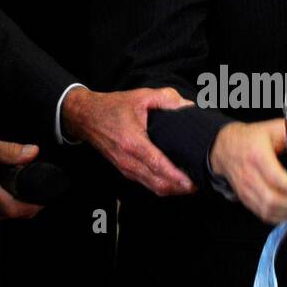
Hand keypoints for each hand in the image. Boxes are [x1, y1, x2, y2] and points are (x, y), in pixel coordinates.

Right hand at [0, 137, 42, 221]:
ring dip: (12, 205)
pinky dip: (1, 206)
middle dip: (26, 204)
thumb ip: (9, 151)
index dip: (33, 205)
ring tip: (15, 188)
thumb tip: (33, 152)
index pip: (14, 208)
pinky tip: (0, 193)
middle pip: (11, 214)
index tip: (43, 197)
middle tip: (32, 190)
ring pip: (1, 217)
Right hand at [61, 86, 195, 196]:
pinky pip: (147, 184)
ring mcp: (126, 168)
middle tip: (200, 183)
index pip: (158, 166)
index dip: (177, 177)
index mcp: (133, 142)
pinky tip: (175, 181)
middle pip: (158, 184)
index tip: (193, 181)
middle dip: (180, 188)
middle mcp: (129, 160)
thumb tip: (188, 106)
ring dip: (173, 189)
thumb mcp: (141, 96)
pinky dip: (163, 186)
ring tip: (191, 184)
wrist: (86, 117)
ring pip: (153, 188)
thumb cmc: (112, 107)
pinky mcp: (125, 171)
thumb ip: (166, 99)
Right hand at [209, 113, 286, 223]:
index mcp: (257, 155)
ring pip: (267, 209)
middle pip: (270, 198)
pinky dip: (279, 217)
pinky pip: (262, 214)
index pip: (275, 177)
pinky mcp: (245, 199)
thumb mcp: (277, 129)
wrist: (225, 148)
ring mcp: (245, 189)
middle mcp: (249, 175)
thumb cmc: (253, 138)